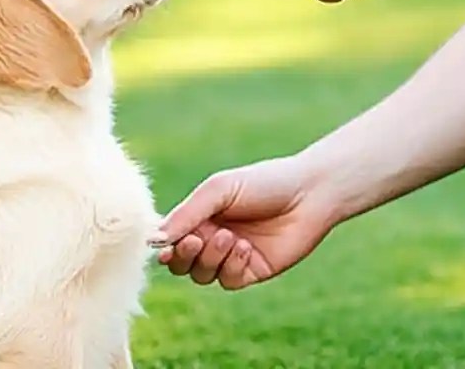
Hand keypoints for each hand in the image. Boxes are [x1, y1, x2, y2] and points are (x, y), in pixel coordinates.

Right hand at [153, 156, 339, 290]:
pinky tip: (245, 247)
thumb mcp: (220, 189)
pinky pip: (227, 281)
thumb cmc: (264, 183)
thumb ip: (187, 213)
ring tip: (229, 237)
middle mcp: (212, 238)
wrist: (309, 193)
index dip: (165, 245)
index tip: (167, 244)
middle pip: (180, 263)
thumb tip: (154, 239)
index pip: (170, 239)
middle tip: (197, 240)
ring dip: (210, 258)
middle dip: (183, 255)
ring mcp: (231, 257)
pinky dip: (231, 266)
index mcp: (201, 216)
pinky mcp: (251, 271)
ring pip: (201, 275)